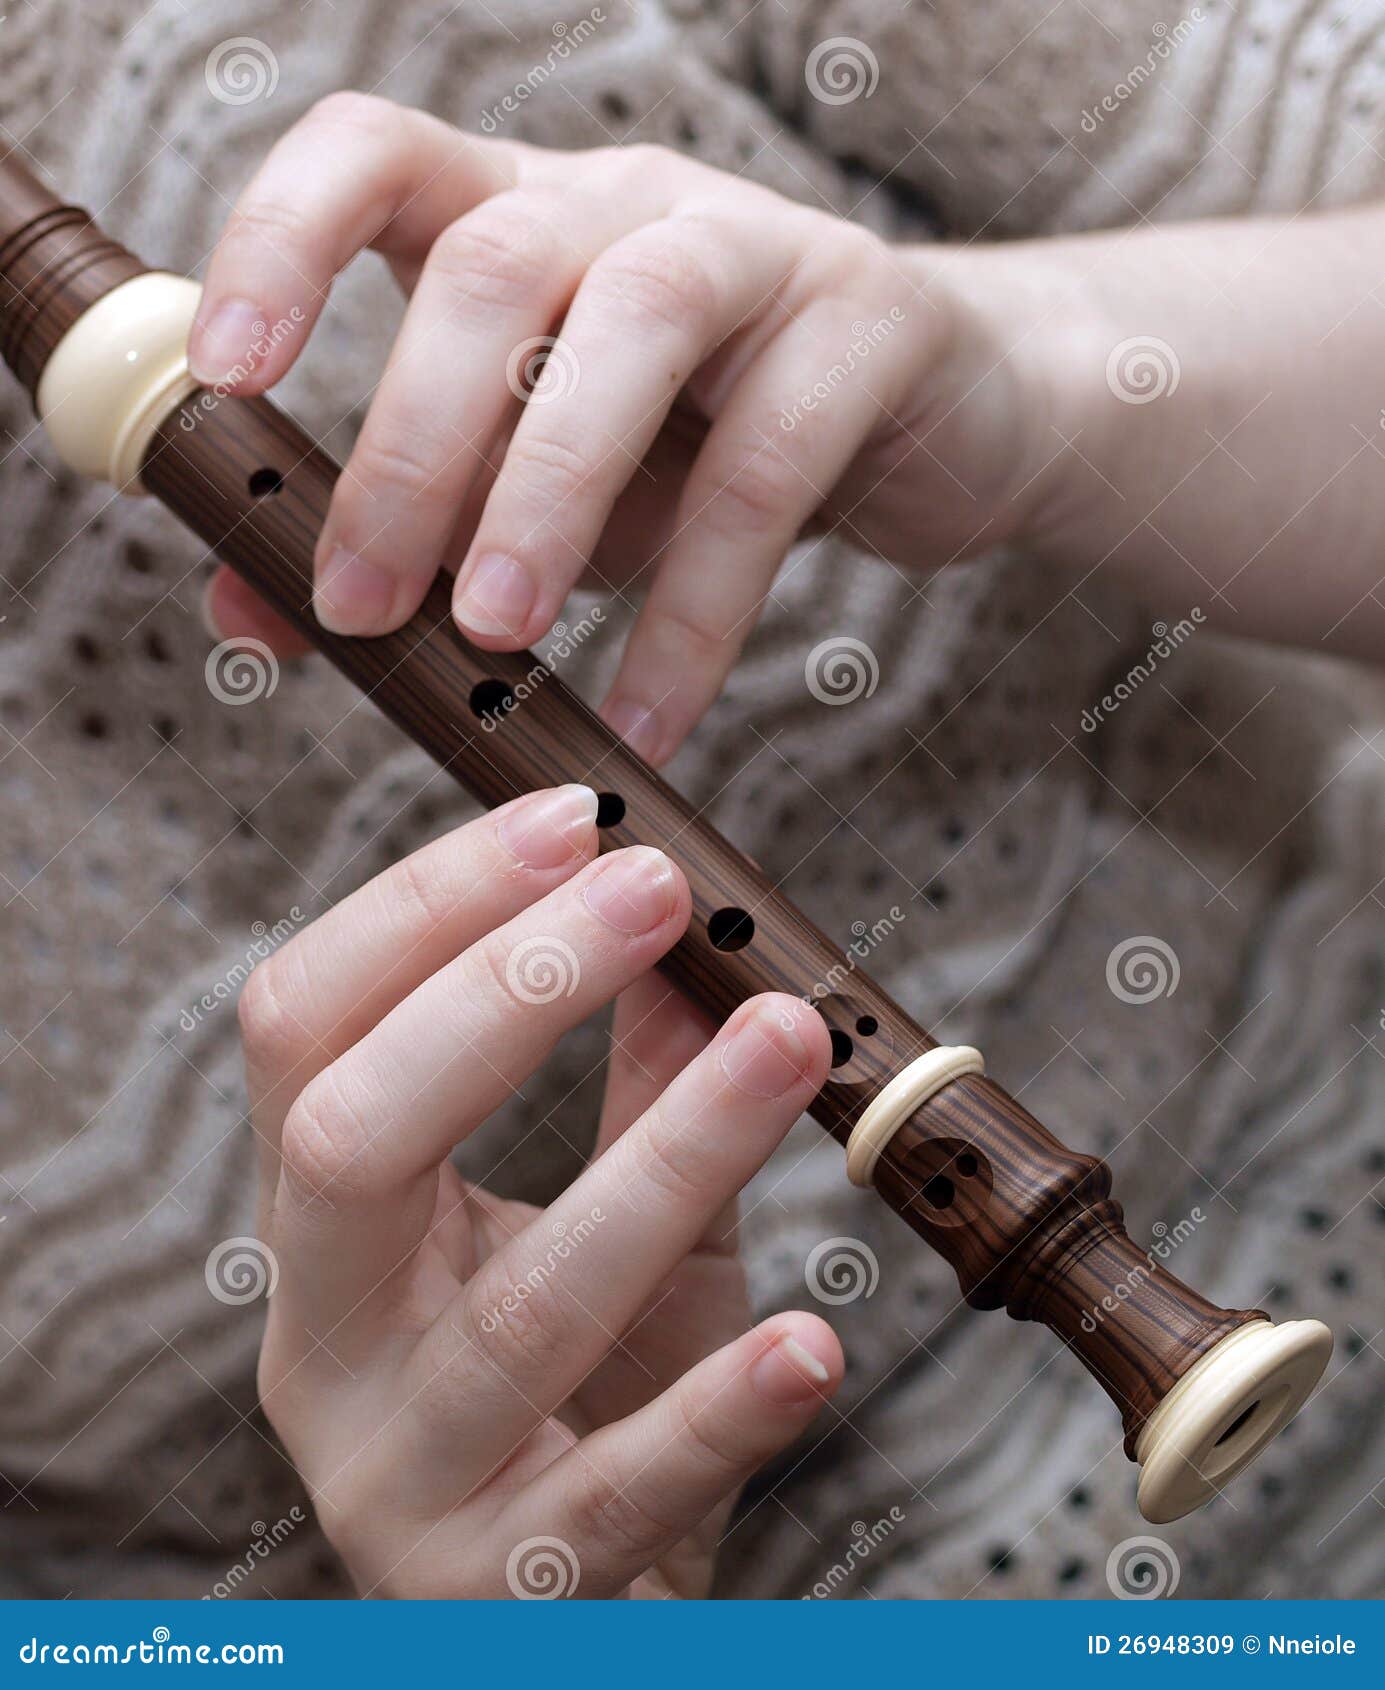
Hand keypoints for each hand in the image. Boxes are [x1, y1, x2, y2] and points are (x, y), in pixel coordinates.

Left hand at [194, 94, 1054, 761]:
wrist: (950, 416)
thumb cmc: (719, 445)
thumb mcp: (544, 488)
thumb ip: (411, 534)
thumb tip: (253, 607)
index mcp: (522, 214)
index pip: (375, 157)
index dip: (281, 242)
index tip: (230, 379)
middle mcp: (629, 203)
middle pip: (490, 270)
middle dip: (409, 448)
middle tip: (363, 605)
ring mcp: (760, 248)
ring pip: (629, 334)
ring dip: (545, 500)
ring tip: (497, 643)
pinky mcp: (871, 326)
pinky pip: (766, 469)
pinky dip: (694, 612)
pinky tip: (649, 716)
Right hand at [238, 783, 839, 1597]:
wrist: (576, 1618)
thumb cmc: (587, 1397)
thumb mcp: (607, 1227)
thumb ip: (639, 1092)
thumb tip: (694, 939)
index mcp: (326, 1227)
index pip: (305, 1027)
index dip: (425, 910)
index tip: (573, 823)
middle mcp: (323, 1345)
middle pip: (350, 1139)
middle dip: (504, 993)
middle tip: (649, 890)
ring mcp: (396, 1480)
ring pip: (517, 1308)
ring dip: (664, 1157)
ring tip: (783, 1042)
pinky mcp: (494, 1594)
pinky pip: (610, 1497)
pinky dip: (717, 1412)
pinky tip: (811, 1344)